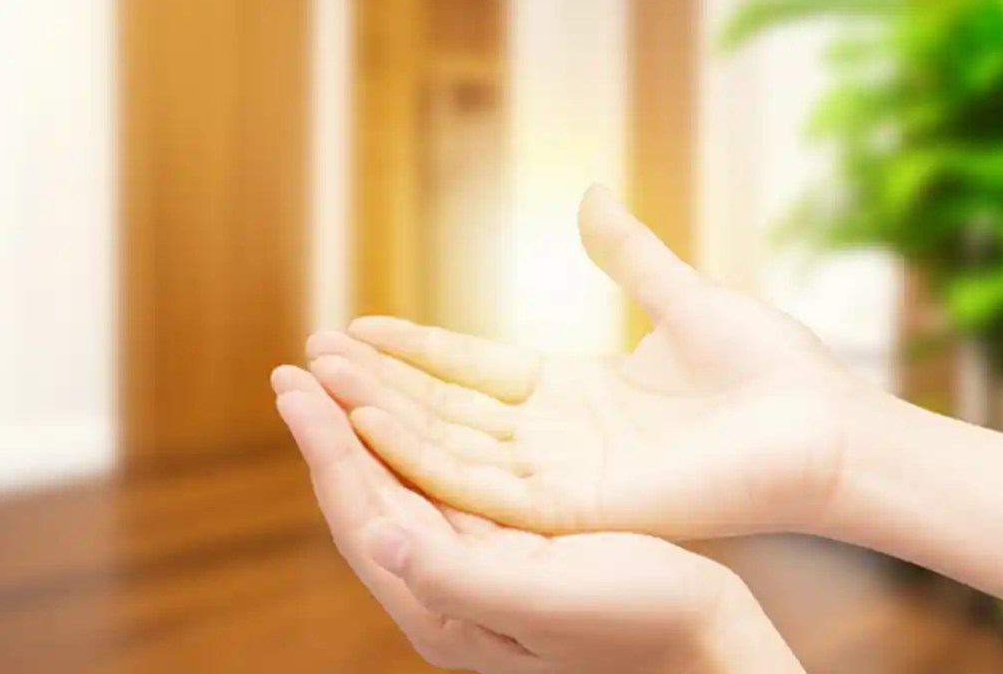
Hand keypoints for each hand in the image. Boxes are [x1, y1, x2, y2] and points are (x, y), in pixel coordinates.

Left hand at [271, 366, 803, 673]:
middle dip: (332, 425)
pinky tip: (409, 400)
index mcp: (444, 610)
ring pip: (405, 478)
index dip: (325, 446)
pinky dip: (421, 431)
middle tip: (296, 364)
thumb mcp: (547, 602)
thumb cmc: (642, 622)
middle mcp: (449, 587)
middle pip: (372, 493)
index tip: (294, 386)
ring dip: (369, 420)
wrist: (708, 638)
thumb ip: (458, 579)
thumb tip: (379, 535)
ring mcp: (478, 562)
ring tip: (337, 366)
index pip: (363, 515)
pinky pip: (448, 475)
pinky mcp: (512, 539)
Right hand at [306, 184, 862, 537]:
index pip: (474, 368)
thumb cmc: (769, 371)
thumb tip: (589, 195)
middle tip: (312, 351)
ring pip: (452, 447)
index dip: (416, 347)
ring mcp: (565, 478)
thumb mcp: (681, 296)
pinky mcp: (579, 508)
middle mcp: (559, 440)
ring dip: (386, 415)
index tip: (357, 322)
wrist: (824, 426)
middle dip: (381, 381)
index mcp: (576, 393)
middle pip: (449, 408)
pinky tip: (375, 422)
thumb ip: (627, 256)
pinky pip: (485, 483)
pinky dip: (427, 453)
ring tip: (323, 380)